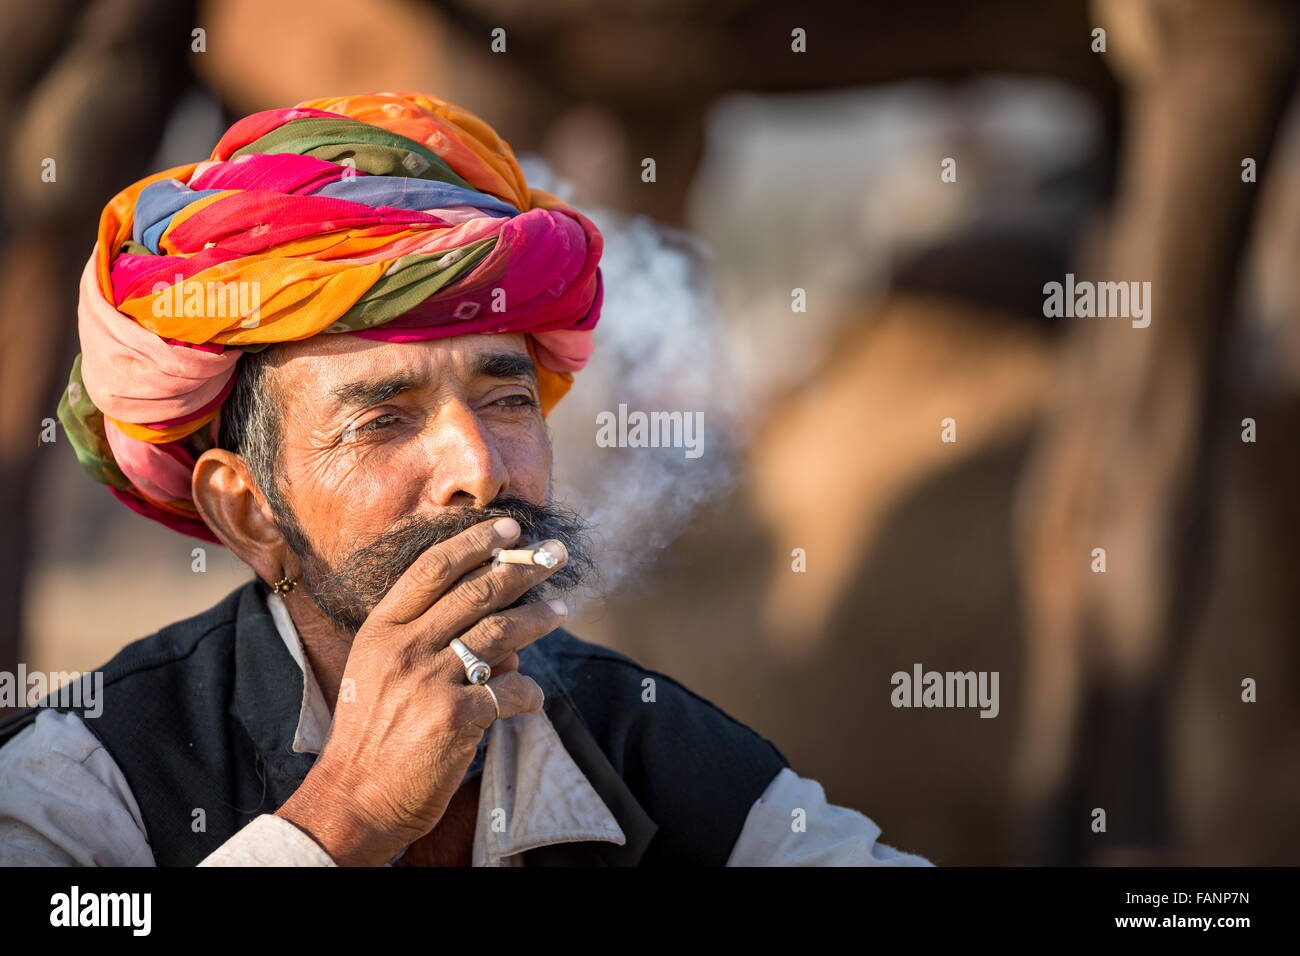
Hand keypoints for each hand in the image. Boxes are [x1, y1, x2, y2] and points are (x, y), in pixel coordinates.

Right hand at [275, 516, 567, 864]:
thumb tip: (488, 617)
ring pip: (499, 633)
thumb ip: (421, 635)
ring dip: (538, 619)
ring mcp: (428, 681)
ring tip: (560, 610)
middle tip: (555, 556)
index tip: (510, 528)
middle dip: (522, 569)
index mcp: (382, 628)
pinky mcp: (454, 718)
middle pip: (476, 592)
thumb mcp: (377, 668)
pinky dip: (529, 693)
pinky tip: (533, 698)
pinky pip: (509, 692)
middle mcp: (404, 647)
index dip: (475, 543)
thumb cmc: (372, 733)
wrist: (353, 797)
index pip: (433, 569)